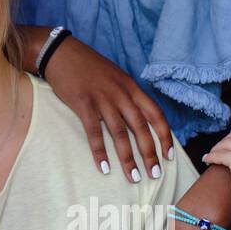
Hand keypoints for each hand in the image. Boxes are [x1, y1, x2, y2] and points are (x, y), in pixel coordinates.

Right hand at [32, 29, 172, 181]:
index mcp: (131, 87)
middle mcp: (120, 94)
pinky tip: (104, 167)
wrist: (62, 52)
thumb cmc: (88, 66)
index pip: (156, 114)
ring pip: (120, 133)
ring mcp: (102, 99)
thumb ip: (126, 94)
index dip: (164, 136)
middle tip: (155, 174)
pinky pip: (94, 132)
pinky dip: (100, 151)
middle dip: (149, 154)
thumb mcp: (115, 76)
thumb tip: (136, 117)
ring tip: (133, 177)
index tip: (169, 156)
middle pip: (140, 128)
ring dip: (128, 158)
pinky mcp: (83, 104)